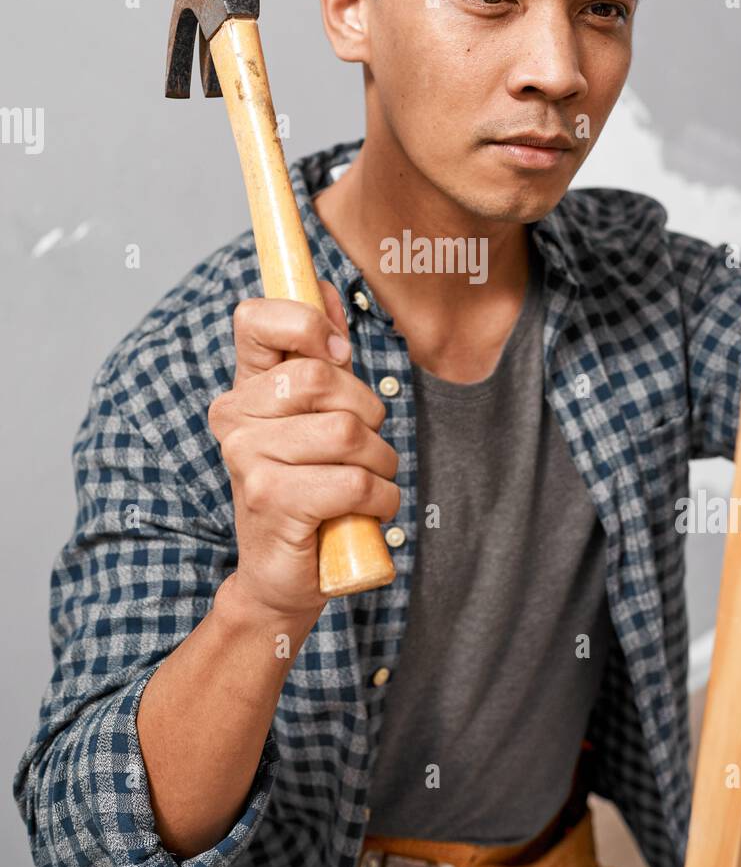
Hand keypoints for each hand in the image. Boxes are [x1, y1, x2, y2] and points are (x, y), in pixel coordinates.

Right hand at [209, 281, 400, 620]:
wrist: (283, 575)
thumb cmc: (309, 487)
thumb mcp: (315, 417)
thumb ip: (320, 354)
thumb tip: (328, 292)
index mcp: (243, 387)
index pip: (255, 318)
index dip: (307, 324)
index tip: (339, 352)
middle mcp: (234, 418)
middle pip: (325, 378)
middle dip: (368, 412)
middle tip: (364, 446)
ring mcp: (248, 459)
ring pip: (348, 433)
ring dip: (381, 462)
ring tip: (368, 482)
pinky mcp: (272, 500)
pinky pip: (354, 481)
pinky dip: (381, 499)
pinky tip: (369, 511)